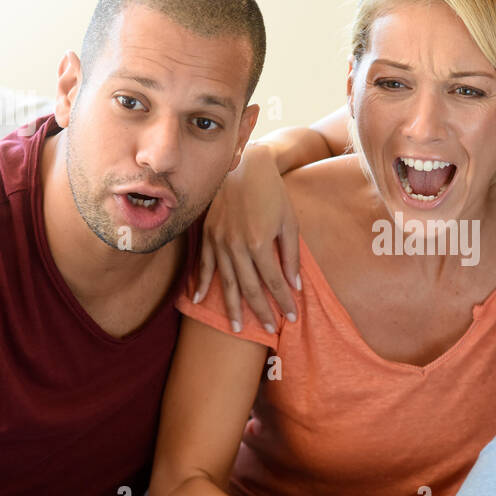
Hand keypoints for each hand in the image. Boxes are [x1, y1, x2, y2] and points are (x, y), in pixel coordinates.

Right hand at [192, 143, 300, 333]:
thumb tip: (295, 284)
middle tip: (269, 331)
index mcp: (259, 243)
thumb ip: (291, 254)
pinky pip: (204, 264)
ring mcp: (219, 241)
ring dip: (233, 307)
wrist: (243, 164)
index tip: (291, 317)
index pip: (274, 282)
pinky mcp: (207, 234)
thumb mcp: (289, 221)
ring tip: (237, 328)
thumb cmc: (272, 192)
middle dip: (261, 312)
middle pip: (249, 288)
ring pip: (226, 282)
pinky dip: (202, 283)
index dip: (284, 302)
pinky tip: (199, 300)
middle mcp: (236, 246)